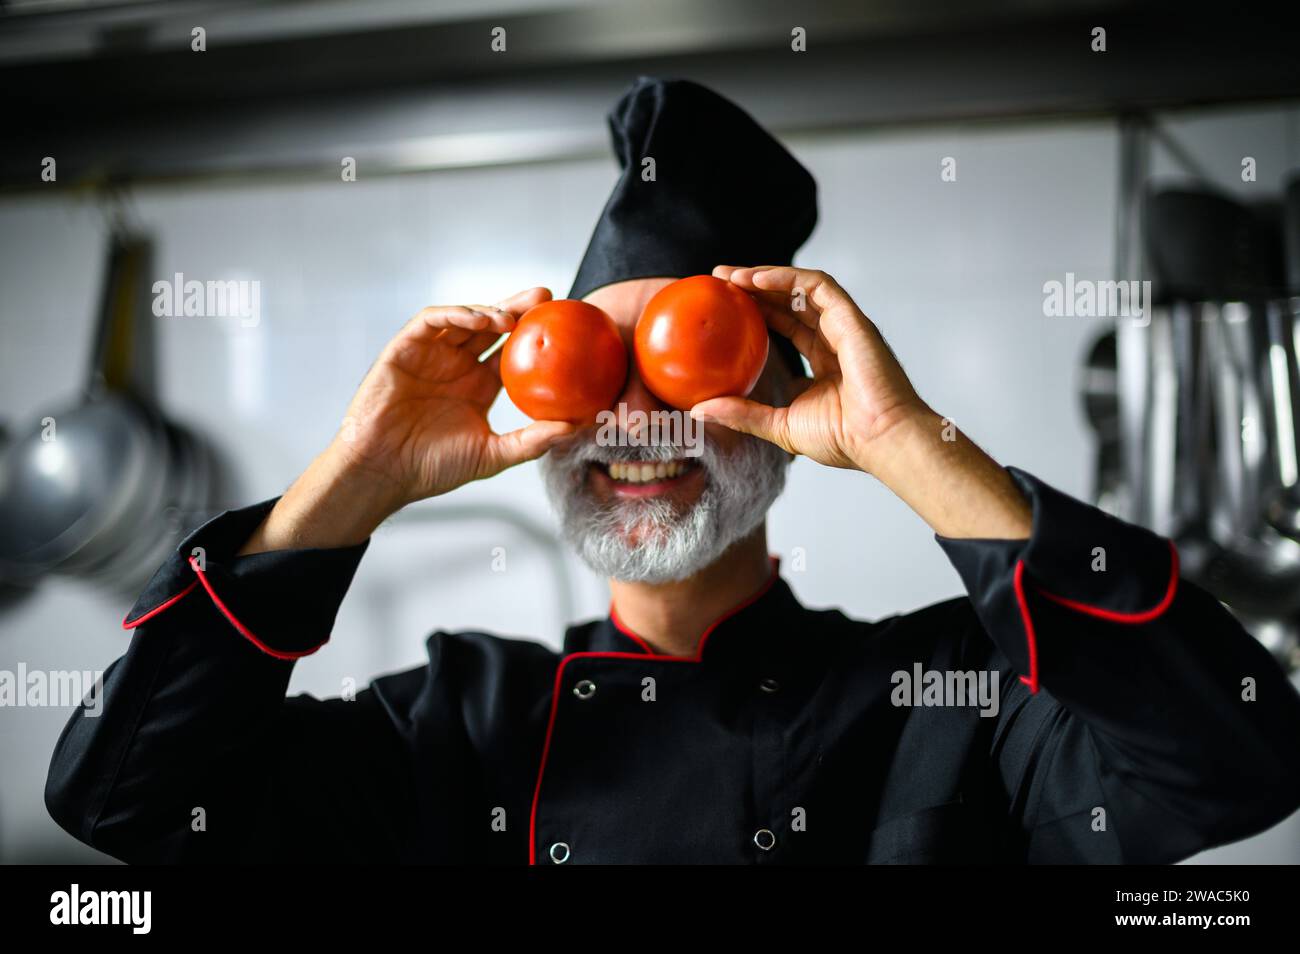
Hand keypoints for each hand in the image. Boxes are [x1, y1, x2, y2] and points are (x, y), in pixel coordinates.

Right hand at [239, 287, 574, 553]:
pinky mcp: (404, 350)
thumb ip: (530, 442)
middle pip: (491, 326)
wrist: (384, 473)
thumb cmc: (432, 468)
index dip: (534, 335)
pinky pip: (431, 321)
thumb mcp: (491, 456)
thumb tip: (573, 429)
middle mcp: (455, 366)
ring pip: (463, 318)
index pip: (511, 351)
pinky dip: (455, 314)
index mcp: (477, 386)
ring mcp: (430, 356)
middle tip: (545, 297)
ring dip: (488, 309)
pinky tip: (478, 319)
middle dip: (518, 308)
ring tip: (513, 314)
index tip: (563, 324)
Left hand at [691, 265, 926, 474]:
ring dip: (764, 276)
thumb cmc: (843, 440)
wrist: (882, 440)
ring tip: (728, 276)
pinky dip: (786, 277)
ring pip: (800, 287)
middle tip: (718, 280)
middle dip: (753, 286)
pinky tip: (755, 278)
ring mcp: (844, 326)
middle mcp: (835, 339)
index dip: (756, 312)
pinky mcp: (851, 319)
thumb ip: (743, 414)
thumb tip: (700, 410)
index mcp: (824, 362)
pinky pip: (816, 286)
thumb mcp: (779, 426)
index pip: (785, 325)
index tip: (723, 306)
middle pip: (789, 301)